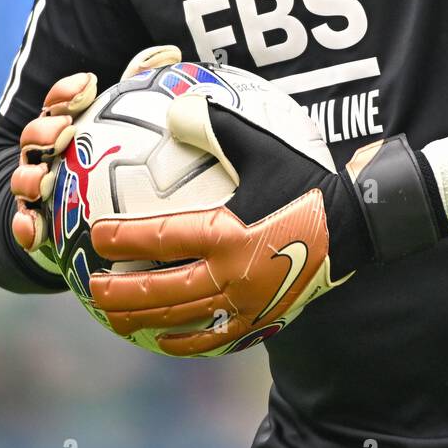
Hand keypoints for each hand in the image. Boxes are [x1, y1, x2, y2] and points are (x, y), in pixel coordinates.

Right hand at [9, 44, 180, 270]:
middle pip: (34, 137)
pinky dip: (25, 226)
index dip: (66, 92)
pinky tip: (34, 229)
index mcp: (66, 124)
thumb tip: (169, 53)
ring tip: (45, 178)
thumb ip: (145, 84)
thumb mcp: (132, 118)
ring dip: (29, 177)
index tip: (89, 85)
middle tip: (65, 130)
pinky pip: (25, 226)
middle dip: (43, 131)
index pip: (58, 102)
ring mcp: (39, 188)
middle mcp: (47, 154)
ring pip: (24, 179)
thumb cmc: (120, 155)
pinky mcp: (37, 223)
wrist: (99, 209)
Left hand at [88, 89, 447, 355]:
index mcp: (229, 233)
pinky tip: (162, 338)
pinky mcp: (263, 320)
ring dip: (143, 318)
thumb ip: (217, 126)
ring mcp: (248, 303)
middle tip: (91, 284)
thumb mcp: (264, 146)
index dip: (125, 239)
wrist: (356, 225)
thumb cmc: (307, 180)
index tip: (96, 235)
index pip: (163, 240)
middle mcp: (234, 274)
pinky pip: (216, 337)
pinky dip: (185, 340)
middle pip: (164, 290)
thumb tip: (174, 107)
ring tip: (111, 316)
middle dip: (122, 290)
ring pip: (184, 317)